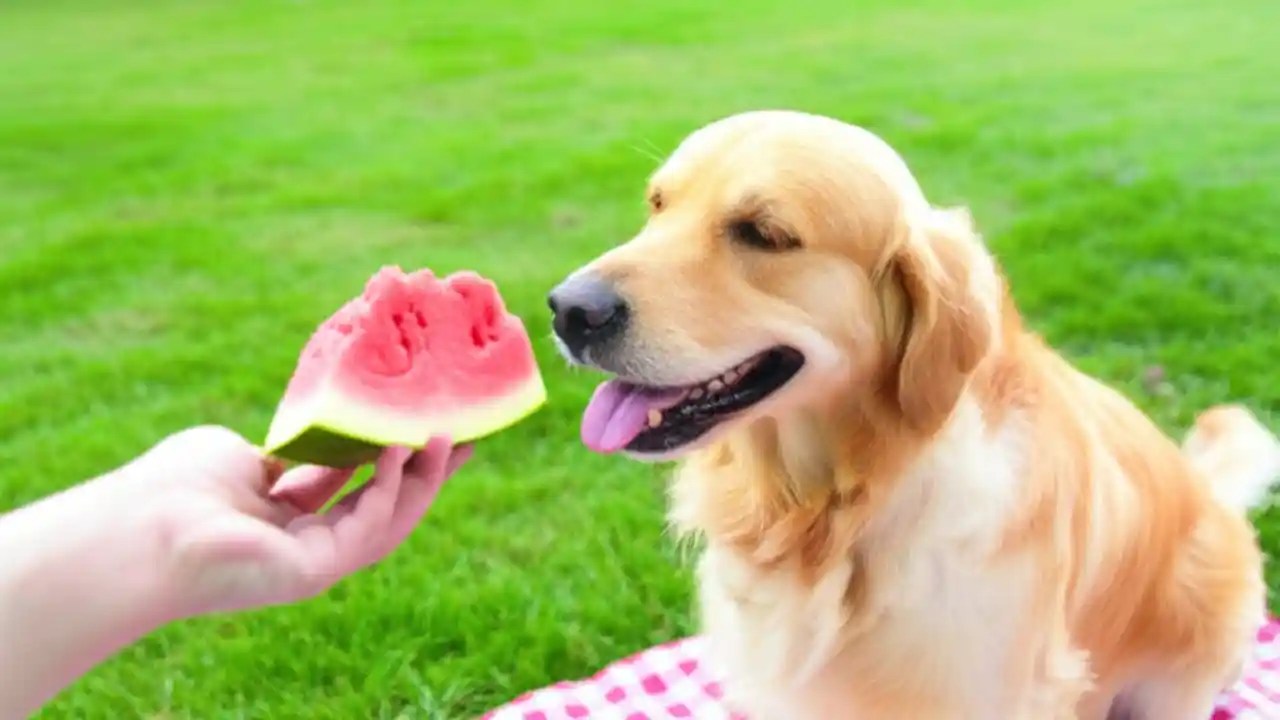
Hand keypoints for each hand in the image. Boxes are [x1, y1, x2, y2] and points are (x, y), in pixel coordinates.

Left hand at [129, 426, 472, 617]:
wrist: (140, 529)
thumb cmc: (175, 486)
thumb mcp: (245, 454)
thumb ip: (287, 451)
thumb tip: (313, 436)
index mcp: (290, 518)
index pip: (357, 488)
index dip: (393, 457)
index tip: (427, 424)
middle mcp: (309, 543)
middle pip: (385, 506)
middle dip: (426, 472)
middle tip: (465, 435)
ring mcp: (316, 562)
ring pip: (389, 521)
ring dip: (421, 481)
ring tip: (446, 436)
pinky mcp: (317, 571)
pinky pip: (368, 526)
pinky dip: (387, 486)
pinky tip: (396, 448)